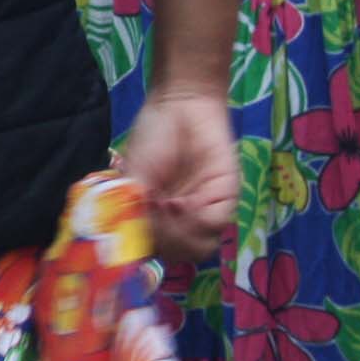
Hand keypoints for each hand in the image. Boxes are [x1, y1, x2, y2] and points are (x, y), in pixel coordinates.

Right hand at [122, 85, 237, 266]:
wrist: (180, 106)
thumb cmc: (152, 136)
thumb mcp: (134, 176)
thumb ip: (134, 210)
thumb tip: (134, 241)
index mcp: (159, 216)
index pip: (155, 250)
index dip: (145, 249)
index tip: (134, 232)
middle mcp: (183, 219)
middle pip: (177, 254)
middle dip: (162, 241)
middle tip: (151, 214)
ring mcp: (206, 211)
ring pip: (198, 248)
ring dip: (179, 235)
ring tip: (166, 207)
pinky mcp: (225, 199)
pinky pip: (214, 226)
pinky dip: (194, 220)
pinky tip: (180, 203)